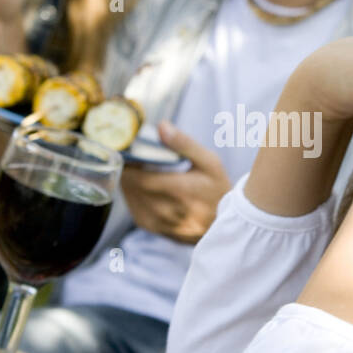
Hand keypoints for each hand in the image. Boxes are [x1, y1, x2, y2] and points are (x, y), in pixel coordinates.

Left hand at [120, 122, 231, 243]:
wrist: (223, 224)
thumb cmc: (217, 189)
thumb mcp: (209, 162)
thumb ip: (184, 144)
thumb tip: (162, 126)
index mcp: (179, 191)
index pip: (139, 177)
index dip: (130, 162)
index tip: (131, 148)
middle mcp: (165, 210)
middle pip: (131, 184)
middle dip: (129, 168)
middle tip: (134, 155)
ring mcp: (155, 221)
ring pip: (129, 194)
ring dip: (130, 180)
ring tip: (139, 168)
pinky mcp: (150, 226)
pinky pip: (132, 205)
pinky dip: (133, 192)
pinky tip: (144, 184)